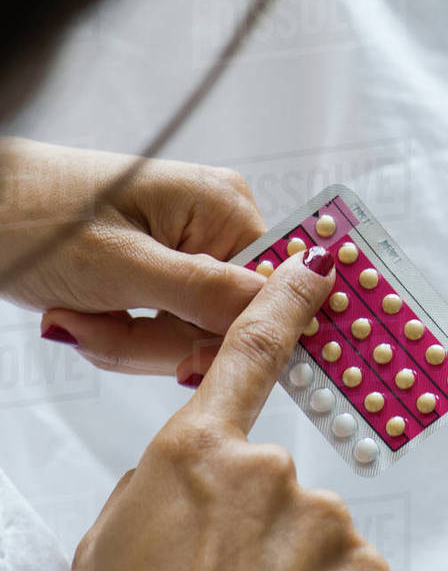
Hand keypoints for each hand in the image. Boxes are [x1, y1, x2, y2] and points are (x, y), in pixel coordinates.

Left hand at [0, 137, 267, 374]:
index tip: (189, 365)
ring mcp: (187, 248)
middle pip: (227, 319)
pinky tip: (84, 315)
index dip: (233, 336)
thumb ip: (208, 292)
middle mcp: (215, 223)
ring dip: (130, 340)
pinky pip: (163, 325)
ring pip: (190, 332)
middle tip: (103, 332)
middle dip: (161, 342)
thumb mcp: (125, 266)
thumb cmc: (39, 216)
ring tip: (80, 319)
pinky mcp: (160, 269)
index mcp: (223, 205)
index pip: (269, 291)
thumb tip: (286, 304)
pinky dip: (121, 334)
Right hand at [65, 249, 390, 570]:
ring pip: (315, 533)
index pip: (249, 354)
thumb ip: (162, 487)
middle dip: (257, 530)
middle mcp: (268, 471)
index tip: (317, 268)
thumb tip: (197, 480)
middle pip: (278, 481)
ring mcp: (323, 520)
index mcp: (197, 454)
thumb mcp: (110, 545)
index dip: (284, 303)